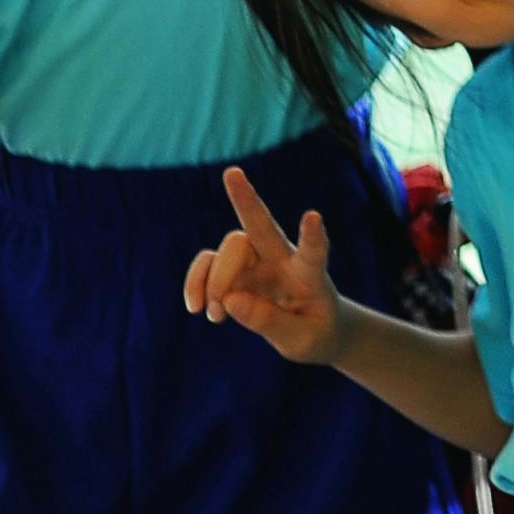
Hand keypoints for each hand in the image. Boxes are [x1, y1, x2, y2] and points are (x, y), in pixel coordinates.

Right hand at [182, 163, 344, 366]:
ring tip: (213, 314)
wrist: (315, 329)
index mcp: (309, 274)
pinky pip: (206, 264)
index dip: (313, 236)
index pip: (314, 252)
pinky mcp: (235, 271)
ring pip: (228, 250)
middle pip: (263, 224)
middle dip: (247, 199)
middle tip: (232, 173)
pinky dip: (196, 283)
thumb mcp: (301, 340)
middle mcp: (282, 258)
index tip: (314, 216)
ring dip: (214, 280)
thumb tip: (230, 299)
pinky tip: (198, 308)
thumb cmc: (316, 331)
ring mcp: (257, 261)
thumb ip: (269, 322)